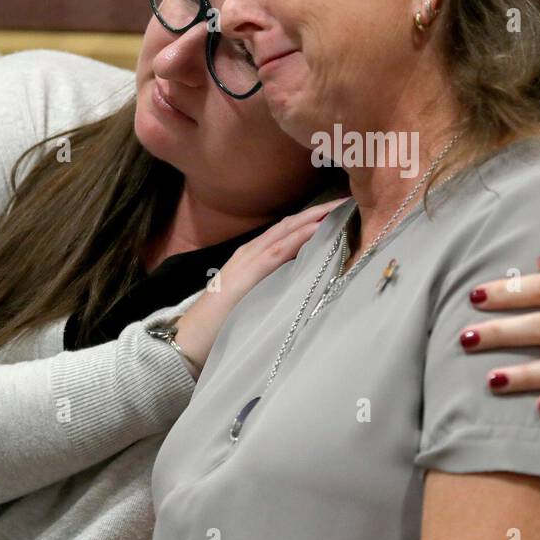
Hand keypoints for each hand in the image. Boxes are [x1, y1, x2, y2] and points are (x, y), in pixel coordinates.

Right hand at [172, 198, 347, 369]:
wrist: (190, 340)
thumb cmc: (221, 325)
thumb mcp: (253, 298)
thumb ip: (274, 286)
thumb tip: (302, 283)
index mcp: (253, 257)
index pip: (287, 230)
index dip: (313, 218)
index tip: (340, 210)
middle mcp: (251, 251)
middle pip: (291, 223)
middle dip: (320, 210)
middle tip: (349, 200)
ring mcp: (248, 259)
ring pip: (287, 230)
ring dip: (315, 217)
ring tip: (341, 207)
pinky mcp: (249, 273)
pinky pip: (279, 249)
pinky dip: (300, 236)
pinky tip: (319, 228)